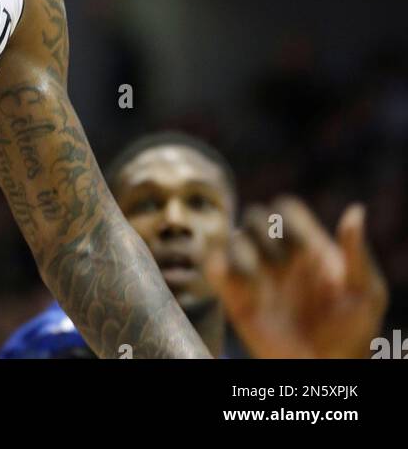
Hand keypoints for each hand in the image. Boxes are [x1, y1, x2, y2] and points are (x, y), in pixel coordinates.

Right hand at [205, 197, 387, 358]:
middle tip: (282, 268)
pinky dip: (216, 268)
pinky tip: (243, 291)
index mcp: (306, 246)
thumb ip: (357, 254)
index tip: (304, 253)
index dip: (290, 222)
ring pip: (233, 238)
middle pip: (256, 216)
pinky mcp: (236, 299)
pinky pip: (212, 268)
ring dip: (244, 254)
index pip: (285, 208)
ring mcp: (255, 276)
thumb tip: (356, 211)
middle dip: (266, 235)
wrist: (326, 371)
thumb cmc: (353, 335)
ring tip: (262, 286)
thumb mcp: (366, 294)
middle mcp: (277, 255)